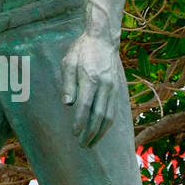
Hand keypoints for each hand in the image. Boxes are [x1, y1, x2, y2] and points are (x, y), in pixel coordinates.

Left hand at [61, 30, 120, 146]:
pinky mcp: (116, 90)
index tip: (74, 133)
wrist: (103, 39)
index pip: (86, 105)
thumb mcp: (68, 62)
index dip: (80, 121)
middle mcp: (105, 85)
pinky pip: (113, 111)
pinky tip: (99, 132)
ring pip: (109, 116)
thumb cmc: (81, 51)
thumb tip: (67, 105)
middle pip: (99, 115)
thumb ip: (67, 84)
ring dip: (100, 132)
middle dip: (91, 132)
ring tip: (91, 143)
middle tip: (82, 145)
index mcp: (91, 78)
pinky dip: (106, 125)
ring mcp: (113, 88)